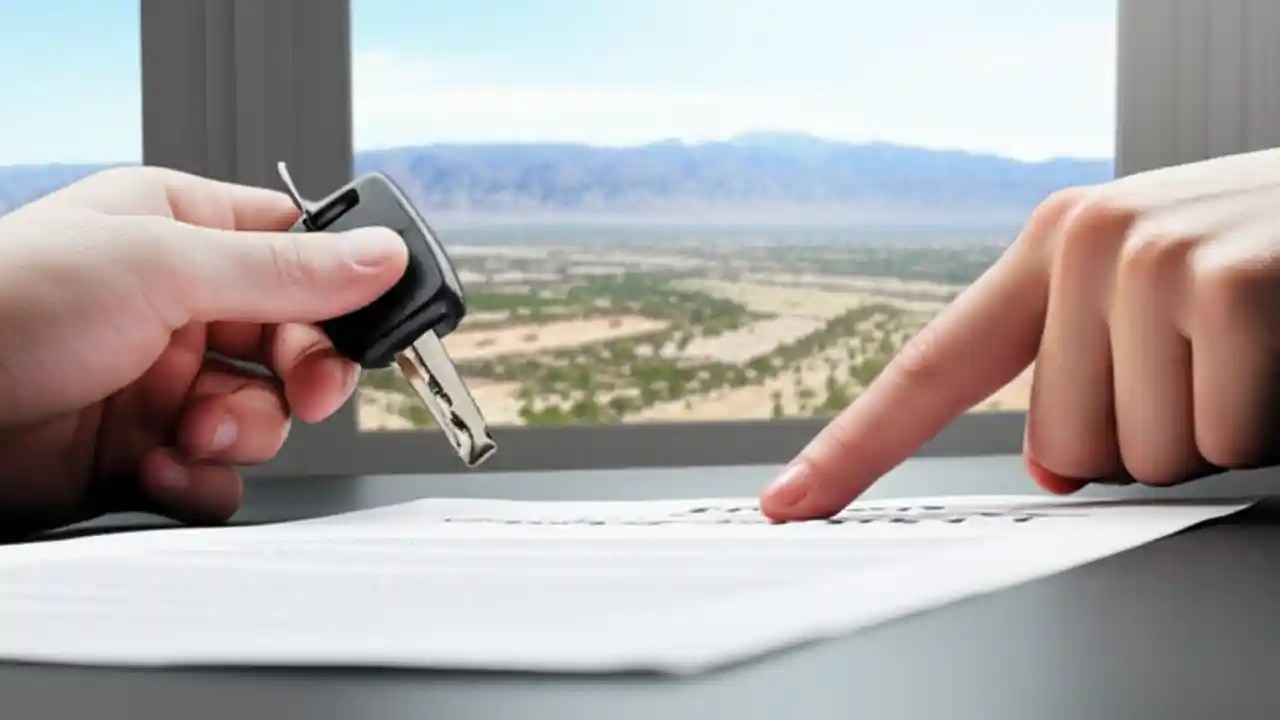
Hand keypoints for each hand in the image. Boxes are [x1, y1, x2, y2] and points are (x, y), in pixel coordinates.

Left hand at [0, 167, 406, 535]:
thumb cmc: (2, 303)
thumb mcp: (162, 265)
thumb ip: (285, 270)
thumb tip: (381, 257)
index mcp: (181, 231)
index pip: (298, 254)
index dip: (339, 292)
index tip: (363, 325)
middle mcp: (177, 306)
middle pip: (294, 345)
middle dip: (301, 376)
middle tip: (301, 392)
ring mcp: (159, 382)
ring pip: (263, 417)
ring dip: (242, 431)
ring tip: (189, 428)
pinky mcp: (141, 453)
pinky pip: (217, 475)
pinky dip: (204, 479)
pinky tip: (160, 464)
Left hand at [761, 148, 1279, 520]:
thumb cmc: (1274, 263)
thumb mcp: (1161, 303)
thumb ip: (1083, 377)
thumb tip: (1053, 469)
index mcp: (1055, 247)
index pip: (933, 370)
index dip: (854, 448)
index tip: (789, 504)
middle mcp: (1087, 240)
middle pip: (1061, 450)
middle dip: (1152, 438)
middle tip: (1217, 361)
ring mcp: (1151, 256)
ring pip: (1141, 458)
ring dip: (1217, 431)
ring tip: (1258, 350)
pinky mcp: (1227, 284)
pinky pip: (1220, 442)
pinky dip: (1268, 425)